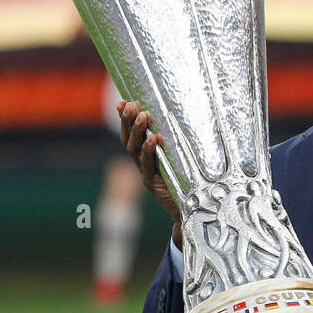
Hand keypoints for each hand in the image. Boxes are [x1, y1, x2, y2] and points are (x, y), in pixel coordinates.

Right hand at [117, 100, 181, 249]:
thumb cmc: (184, 183)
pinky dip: (150, 151)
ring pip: (135, 150)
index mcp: (144, 157)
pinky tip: (155, 139)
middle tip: (131, 104)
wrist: (188, 210)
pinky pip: (149, 165)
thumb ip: (175, 145)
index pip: (130, 134)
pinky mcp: (153, 184)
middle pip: (128, 140)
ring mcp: (145, 174)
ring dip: (138, 132)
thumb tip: (179, 117)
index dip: (125, 119)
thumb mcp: (178, 160)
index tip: (124, 102)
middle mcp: (141, 164)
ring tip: (143, 115)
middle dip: (128, 121)